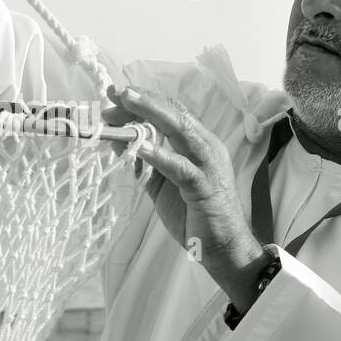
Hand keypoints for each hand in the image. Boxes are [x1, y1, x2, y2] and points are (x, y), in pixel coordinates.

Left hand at [103, 85, 267, 305]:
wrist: (224, 248)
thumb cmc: (195, 215)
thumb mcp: (162, 185)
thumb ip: (145, 163)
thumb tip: (119, 141)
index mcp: (198, 144)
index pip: (171, 112)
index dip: (145, 100)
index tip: (116, 94)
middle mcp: (206, 147)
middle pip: (174, 113)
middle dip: (144, 101)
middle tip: (116, 92)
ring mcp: (208, 165)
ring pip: (179, 129)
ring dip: (150, 114)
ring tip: (126, 103)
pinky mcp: (205, 186)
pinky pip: (180, 167)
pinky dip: (160, 154)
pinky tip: (140, 147)